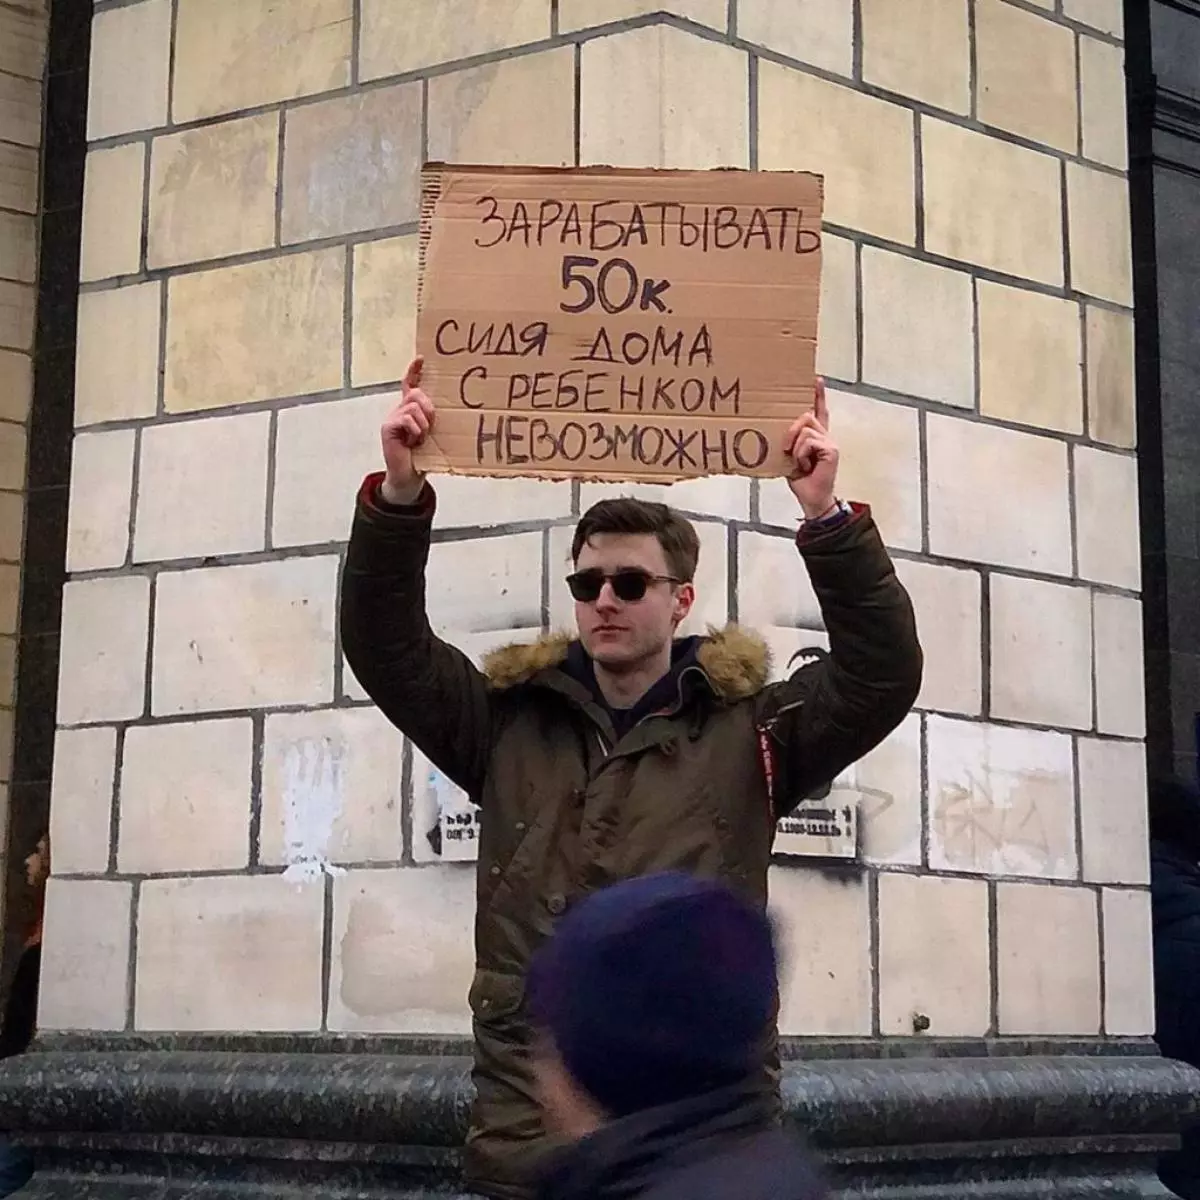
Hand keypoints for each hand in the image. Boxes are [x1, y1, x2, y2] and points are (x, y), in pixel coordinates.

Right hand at [380, 356, 433, 504]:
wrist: (409, 477)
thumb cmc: (424, 456)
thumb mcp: (433, 435)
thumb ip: (435, 420)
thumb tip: (455, 409)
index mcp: (410, 410)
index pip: (409, 385)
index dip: (414, 371)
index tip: (421, 358)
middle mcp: (399, 410)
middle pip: (416, 394)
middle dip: (428, 408)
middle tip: (430, 427)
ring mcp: (392, 418)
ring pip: (413, 407)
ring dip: (423, 425)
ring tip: (421, 439)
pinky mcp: (388, 427)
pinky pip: (407, 419)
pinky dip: (415, 430)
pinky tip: (413, 442)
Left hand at [784, 377, 839, 518]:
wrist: (811, 498)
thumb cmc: (801, 480)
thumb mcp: (789, 457)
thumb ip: (788, 442)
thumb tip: (777, 431)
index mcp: (816, 436)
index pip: (819, 411)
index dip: (818, 395)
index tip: (815, 379)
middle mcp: (825, 436)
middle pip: (806, 415)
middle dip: (791, 429)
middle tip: (786, 448)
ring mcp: (830, 442)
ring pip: (805, 428)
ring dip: (795, 446)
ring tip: (798, 462)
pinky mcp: (831, 449)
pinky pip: (808, 441)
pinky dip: (800, 454)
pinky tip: (804, 466)